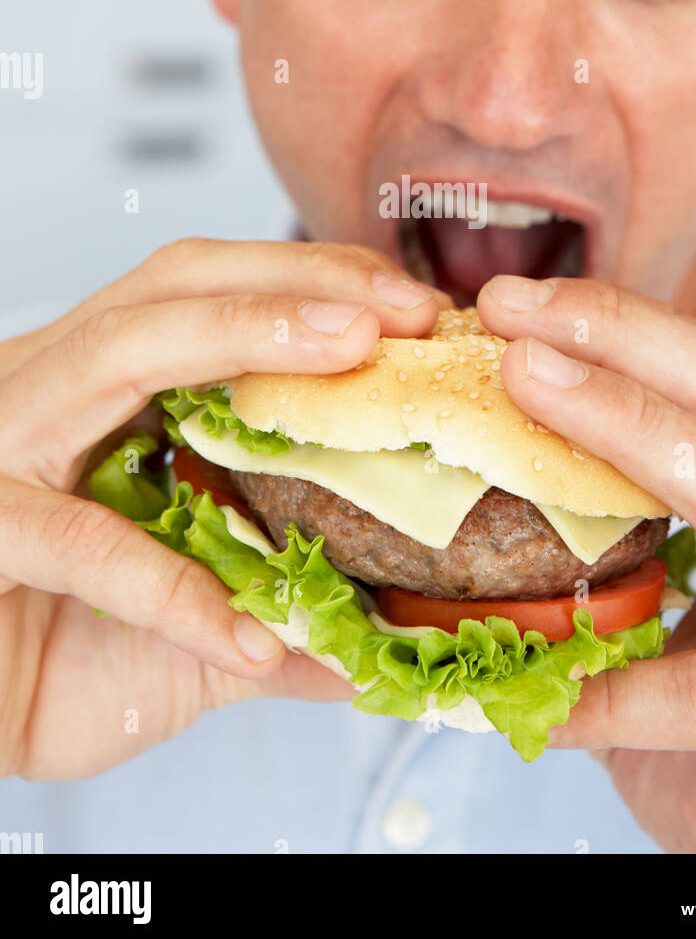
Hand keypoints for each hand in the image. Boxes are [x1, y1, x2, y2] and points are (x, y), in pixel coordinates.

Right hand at [0, 238, 446, 780]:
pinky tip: (254, 634)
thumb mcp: (187, 632)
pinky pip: (82, 542)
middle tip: (405, 307)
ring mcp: (6, 444)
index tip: (413, 306)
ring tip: (355, 347)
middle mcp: (50, 387)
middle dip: (299, 280)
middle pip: (175, 283)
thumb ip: (275, 612)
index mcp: (101, 390)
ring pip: (120, 349)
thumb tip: (385, 629)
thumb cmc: (48, 658)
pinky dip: (174, 586)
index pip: (210, 289)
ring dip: (247, 335)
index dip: (313, 281)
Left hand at [478, 275, 695, 854]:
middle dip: (627, 345)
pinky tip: (554, 697)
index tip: (512, 305)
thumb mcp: (656, 643)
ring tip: (528, 398)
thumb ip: (592, 578)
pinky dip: (635, 692)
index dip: (625, 332)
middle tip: (512, 319)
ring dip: (639, 442)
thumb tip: (453, 519)